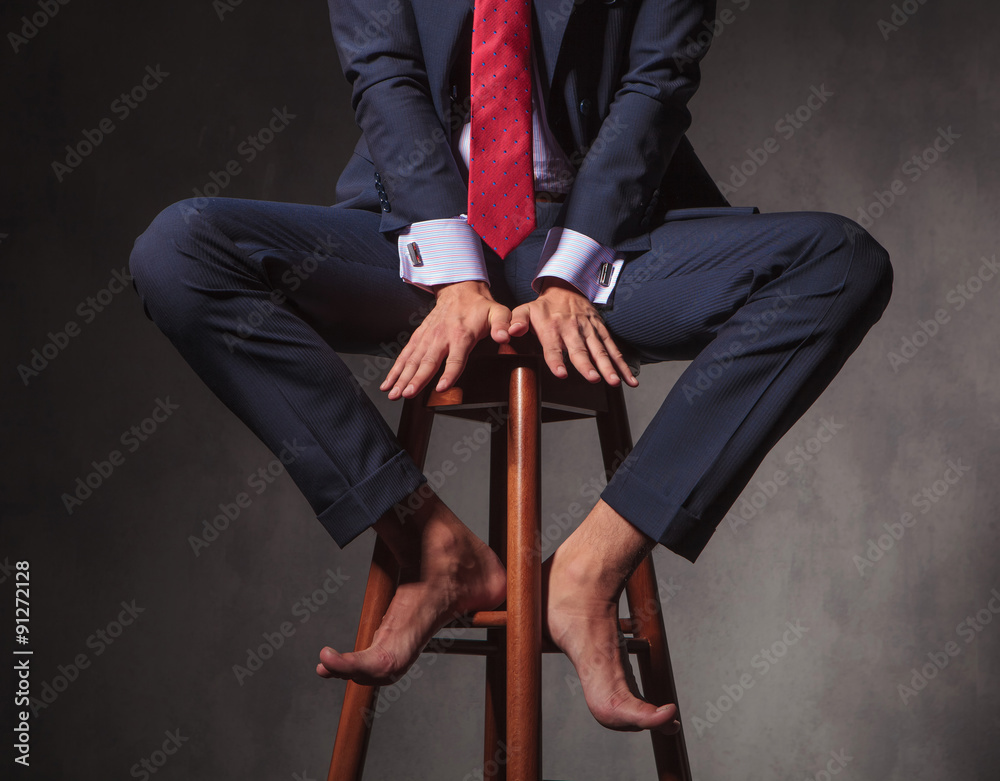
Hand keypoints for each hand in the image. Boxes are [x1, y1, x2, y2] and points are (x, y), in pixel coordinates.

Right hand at [380, 280, 512, 399]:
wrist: (459, 289)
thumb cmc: (480, 307)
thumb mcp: (498, 312)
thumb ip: (503, 324)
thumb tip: (506, 336)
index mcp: (461, 335)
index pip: (456, 358)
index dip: (449, 373)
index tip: (442, 387)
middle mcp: (441, 337)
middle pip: (428, 362)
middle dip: (416, 379)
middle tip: (407, 394)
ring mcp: (427, 338)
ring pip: (412, 360)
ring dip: (402, 378)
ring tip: (394, 394)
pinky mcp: (419, 338)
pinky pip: (405, 355)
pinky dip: (395, 370)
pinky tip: (388, 384)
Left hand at [509, 277, 637, 386]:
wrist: (566, 287)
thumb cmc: (543, 307)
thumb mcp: (525, 310)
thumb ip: (516, 322)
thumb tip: (510, 332)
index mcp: (552, 327)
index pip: (553, 347)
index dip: (556, 360)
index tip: (561, 373)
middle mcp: (572, 329)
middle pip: (580, 350)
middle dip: (588, 365)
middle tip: (594, 379)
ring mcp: (589, 330)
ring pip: (600, 350)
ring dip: (609, 366)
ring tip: (614, 382)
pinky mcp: (601, 331)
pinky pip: (613, 349)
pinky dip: (622, 365)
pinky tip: (629, 380)